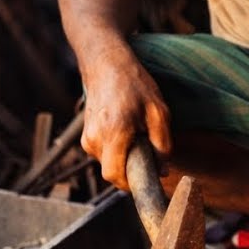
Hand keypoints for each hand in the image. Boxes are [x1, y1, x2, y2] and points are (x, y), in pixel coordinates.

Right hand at [79, 40, 172, 189]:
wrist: (105, 63)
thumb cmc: (133, 84)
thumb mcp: (159, 112)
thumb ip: (162, 145)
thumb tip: (163, 171)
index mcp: (113, 133)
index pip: (115, 176)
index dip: (132, 185)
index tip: (148, 180)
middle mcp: (94, 139)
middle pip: (113, 172)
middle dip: (131, 169)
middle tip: (147, 152)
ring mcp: (86, 138)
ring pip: (108, 163)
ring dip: (125, 158)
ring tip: (136, 134)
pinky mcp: (85, 136)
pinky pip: (104, 154)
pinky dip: (117, 150)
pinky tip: (126, 131)